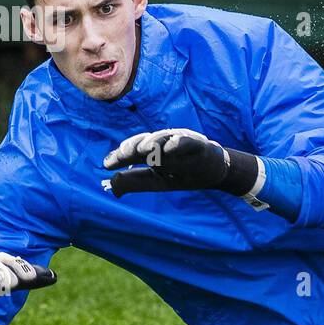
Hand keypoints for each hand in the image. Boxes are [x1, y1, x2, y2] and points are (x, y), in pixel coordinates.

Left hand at [102, 128, 254, 196]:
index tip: (107, 164)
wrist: (216, 171)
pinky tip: (169, 147)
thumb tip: (111, 185)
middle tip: (122, 154)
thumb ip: (135, 182)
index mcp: (152, 153)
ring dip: (153, 142)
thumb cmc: (184, 174)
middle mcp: (164, 144)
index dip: (120, 156)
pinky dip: (178, 143)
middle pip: (145, 142)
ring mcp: (181, 142)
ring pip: (164, 138)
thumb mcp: (157, 182)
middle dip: (133, 146)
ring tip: (142, 150)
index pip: (133, 152)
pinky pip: (187, 141)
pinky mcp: (198, 145)